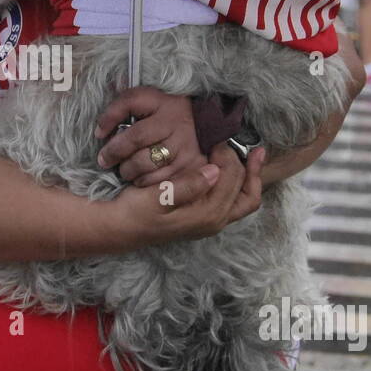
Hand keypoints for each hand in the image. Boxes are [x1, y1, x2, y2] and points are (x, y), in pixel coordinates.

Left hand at [94, 87, 204, 186]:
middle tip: (106, 160)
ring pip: (148, 167)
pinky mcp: (192, 168)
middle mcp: (177, 127)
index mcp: (164, 106)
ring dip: (129, 171)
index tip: (98, 136)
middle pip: (138, 146)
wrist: (201, 123)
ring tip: (125, 169)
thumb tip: (100, 133)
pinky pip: (160, 182)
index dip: (111, 127)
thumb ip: (120, 109)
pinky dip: (145, 181)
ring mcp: (186, 150)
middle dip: (116, 155)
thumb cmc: (162, 112)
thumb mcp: (143, 101)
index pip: (132, 114)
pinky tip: (141, 176)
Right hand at [112, 142, 266, 245]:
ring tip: (250, 152)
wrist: (119, 230)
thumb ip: (187, 186)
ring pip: (245, 197)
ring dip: (248, 174)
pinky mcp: (205, 218)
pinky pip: (234, 200)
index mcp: (206, 215)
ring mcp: (212, 221)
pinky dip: (239, 183)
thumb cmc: (136, 212)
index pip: (232, 179)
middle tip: (229, 142)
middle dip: (244, 164)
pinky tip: (232, 167)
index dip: (229, 157)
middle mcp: (215, 221)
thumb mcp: (157, 197)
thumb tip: (213, 171)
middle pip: (245, 188)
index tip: (216, 141)